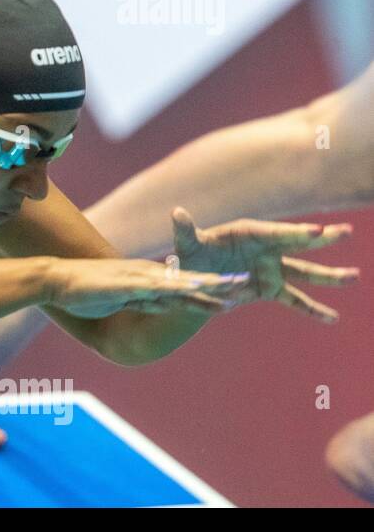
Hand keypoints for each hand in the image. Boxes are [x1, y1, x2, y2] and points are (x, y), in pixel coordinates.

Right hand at [45, 257, 247, 318]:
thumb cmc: (84, 292)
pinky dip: (179, 288)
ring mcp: (139, 279)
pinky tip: (195, 288)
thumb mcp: (121, 299)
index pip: (184, 284)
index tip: (234, 289)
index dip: (210, 287)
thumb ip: (141, 300)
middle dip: (219, 283)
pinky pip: (158, 287)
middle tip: (247, 282)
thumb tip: (160, 304)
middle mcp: (147, 276)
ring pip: (180, 283)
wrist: (57, 280)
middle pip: (190, 280)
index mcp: (147, 279)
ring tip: (234, 286)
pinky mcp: (128, 284)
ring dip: (208, 285)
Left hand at [170, 207, 357, 322]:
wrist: (194, 281)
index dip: (294, 232)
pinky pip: (295, 299)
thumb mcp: (187, 245)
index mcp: (248, 233)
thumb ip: (186, 231)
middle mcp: (265, 248)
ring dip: (329, 276)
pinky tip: (332, 319)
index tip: (316, 231)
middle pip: (296, 243)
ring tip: (354, 277)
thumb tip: (176, 213)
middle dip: (321, 238)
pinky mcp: (270, 288)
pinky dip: (312, 309)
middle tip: (346, 232)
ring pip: (304, 272)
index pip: (275, 232)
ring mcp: (271, 268)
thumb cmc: (191, 256)